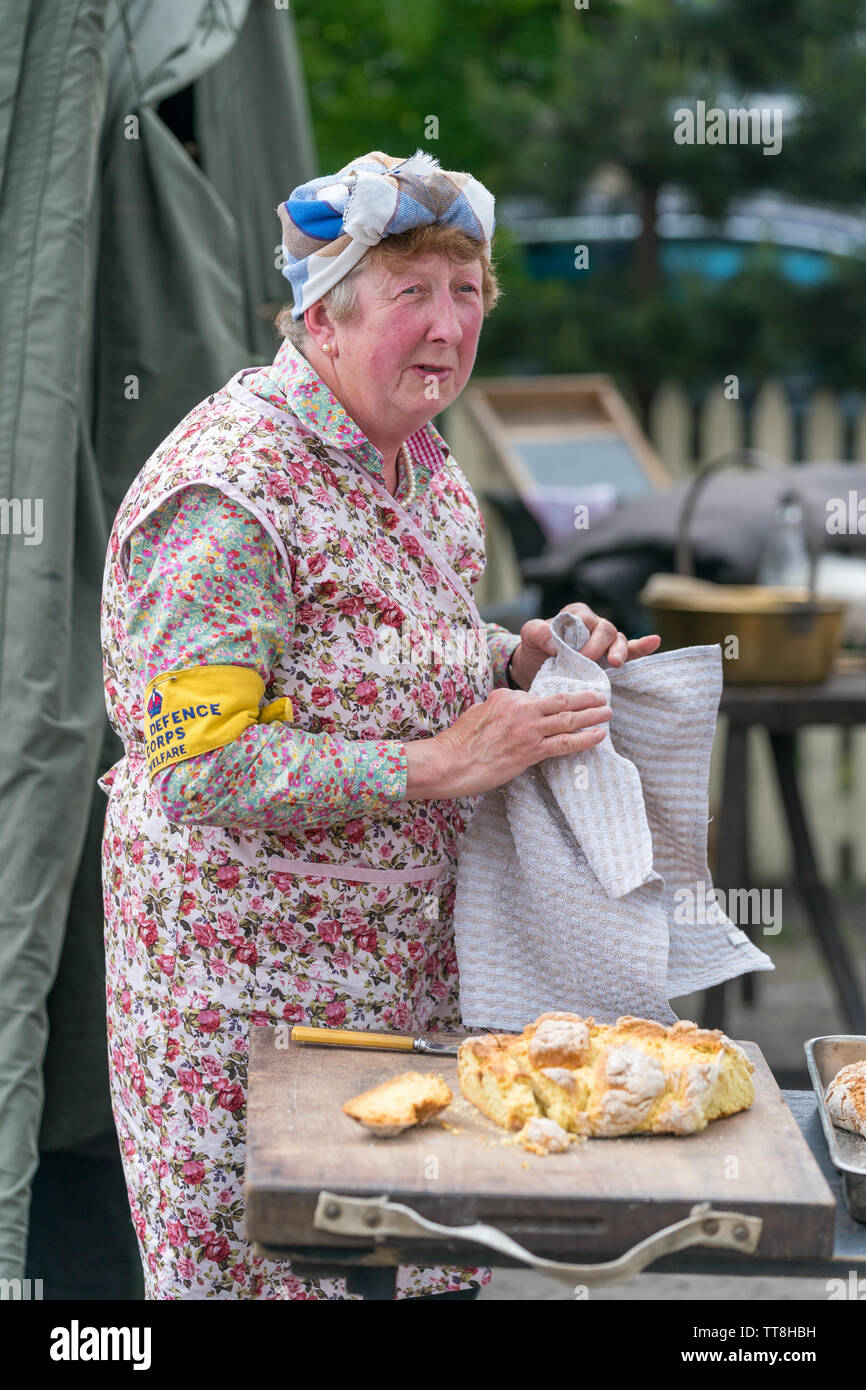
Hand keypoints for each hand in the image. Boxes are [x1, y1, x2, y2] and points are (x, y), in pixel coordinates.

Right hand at [404, 687, 611, 800]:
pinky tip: (598, 736)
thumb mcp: (478, 713)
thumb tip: (511, 715)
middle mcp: (521, 709)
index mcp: (507, 696)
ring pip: (567, 719)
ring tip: (608, 713)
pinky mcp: (530, 751)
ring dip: (592, 716)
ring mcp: (528, 730)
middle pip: (561, 701)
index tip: (569, 703)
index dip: (555, 702)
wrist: (450, 762)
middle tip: (602, 697)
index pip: (537, 697)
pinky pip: (564, 743)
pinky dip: (585, 739)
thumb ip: (499, 709)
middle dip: (585, 699)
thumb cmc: (459, 742)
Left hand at [508, 602, 660, 690]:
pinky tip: (655, 641)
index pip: (585, 618)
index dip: (580, 633)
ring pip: (619, 640)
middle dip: (598, 645)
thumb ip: (538, 632)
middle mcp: (593, 625)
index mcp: (575, 615)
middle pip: (605, 629)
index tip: (568, 651)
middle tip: (586, 660)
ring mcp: (605, 641)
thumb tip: (557, 644)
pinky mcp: (611, 657)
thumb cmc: (535, 649)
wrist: (536, 669)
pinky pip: (631, 649)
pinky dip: (643, 647)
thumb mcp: (529, 636)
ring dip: (619, 650)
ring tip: (614, 662)